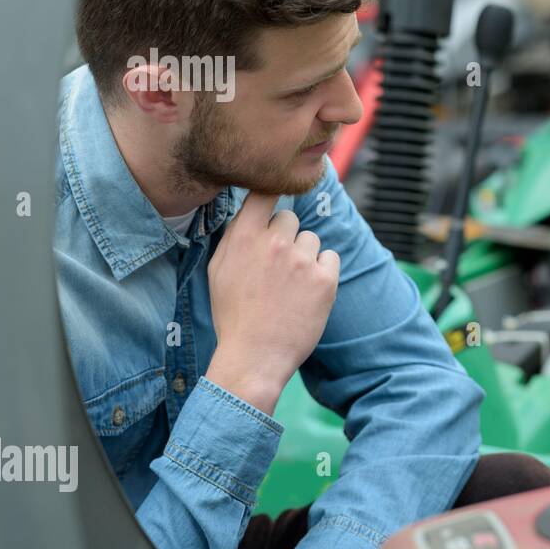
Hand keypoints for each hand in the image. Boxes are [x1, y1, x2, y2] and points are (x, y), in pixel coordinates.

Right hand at [205, 191, 339, 414]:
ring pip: (312, 240)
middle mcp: (275, 243)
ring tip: (291, 285)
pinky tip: (308, 292)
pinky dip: (324, 271)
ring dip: (305, 256)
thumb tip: (251, 210)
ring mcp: (302, 260)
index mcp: (245, 237)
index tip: (273, 201)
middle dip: (286, 237)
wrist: (254, 356)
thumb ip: (235, 236)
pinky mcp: (326, 279)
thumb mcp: (218, 270)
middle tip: (277, 267)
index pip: (263, 193)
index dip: (270, 194)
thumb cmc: (233, 315)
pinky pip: (331, 258)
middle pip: (290, 218)